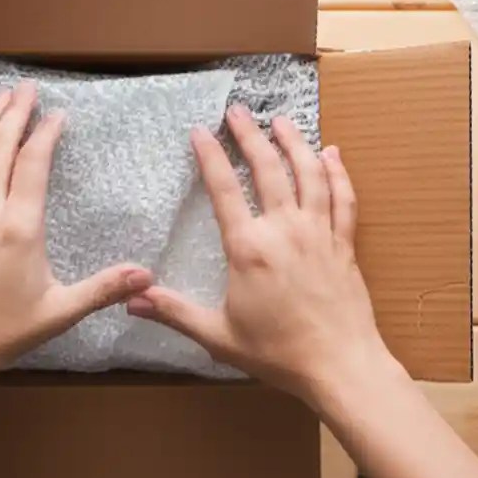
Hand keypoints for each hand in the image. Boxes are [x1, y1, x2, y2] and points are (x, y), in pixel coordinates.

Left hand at [0, 82, 153, 387]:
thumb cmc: (1, 332)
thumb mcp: (59, 312)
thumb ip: (103, 288)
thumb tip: (148, 275)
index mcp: (19, 227)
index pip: (33, 163)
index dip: (46, 133)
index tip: (57, 114)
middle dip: (14, 113)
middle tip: (26, 89)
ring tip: (0, 99)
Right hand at [127, 105, 396, 406]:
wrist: (339, 366)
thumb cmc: (278, 353)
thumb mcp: (218, 335)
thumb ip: (174, 312)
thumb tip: (132, 299)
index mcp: (249, 249)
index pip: (225, 189)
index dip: (210, 156)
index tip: (200, 130)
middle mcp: (285, 231)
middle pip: (268, 169)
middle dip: (250, 135)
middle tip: (238, 111)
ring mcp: (318, 233)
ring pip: (309, 174)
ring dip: (294, 142)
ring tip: (281, 121)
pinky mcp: (344, 244)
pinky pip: (343, 198)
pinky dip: (338, 173)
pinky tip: (332, 154)